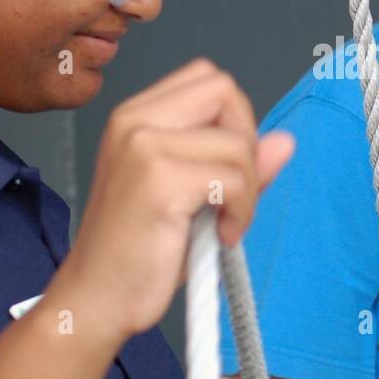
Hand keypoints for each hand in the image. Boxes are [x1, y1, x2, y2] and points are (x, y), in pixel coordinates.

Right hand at [51, 58, 294, 348]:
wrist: (95, 300)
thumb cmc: (139, 253)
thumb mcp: (194, 199)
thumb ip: (237, 164)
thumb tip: (284, 141)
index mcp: (135, 117)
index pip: (209, 78)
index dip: (234, 120)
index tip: (228, 167)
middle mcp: (133, 121)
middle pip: (225, 90)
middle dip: (245, 142)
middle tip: (233, 190)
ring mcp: (143, 146)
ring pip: (237, 143)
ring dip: (248, 190)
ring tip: (224, 224)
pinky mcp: (158, 181)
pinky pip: (234, 180)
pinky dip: (241, 212)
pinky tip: (220, 237)